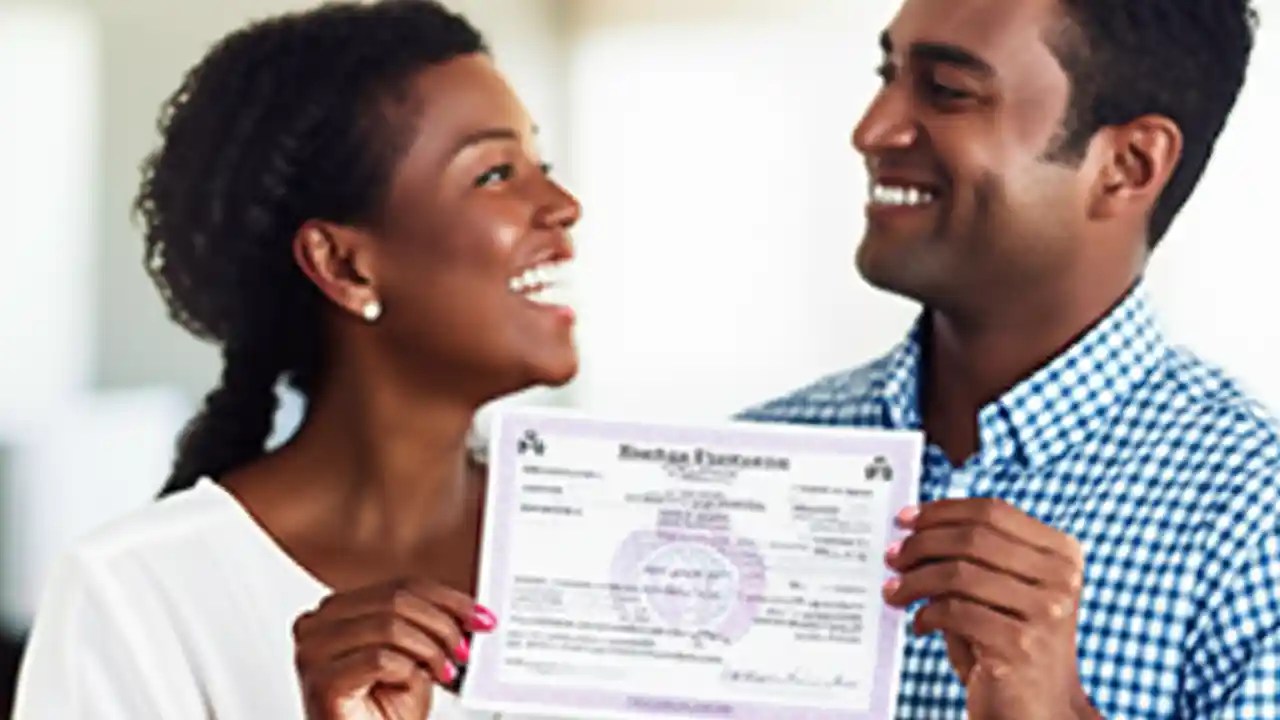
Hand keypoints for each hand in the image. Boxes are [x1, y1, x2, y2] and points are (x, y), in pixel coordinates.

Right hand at [294, 578, 497, 719]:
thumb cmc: (384, 713)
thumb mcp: (414, 656)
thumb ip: (428, 625)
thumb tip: (467, 609)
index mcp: (338, 610)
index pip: (398, 586)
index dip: (446, 598)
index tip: (479, 615)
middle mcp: (317, 625)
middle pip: (394, 600)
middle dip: (442, 624)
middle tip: (465, 648)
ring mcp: (313, 652)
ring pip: (388, 626)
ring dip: (430, 650)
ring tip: (445, 672)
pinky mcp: (322, 681)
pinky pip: (380, 659)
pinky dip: (408, 670)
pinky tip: (415, 683)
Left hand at [883, 499, 1099, 719]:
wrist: (1039, 711)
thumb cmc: (1010, 644)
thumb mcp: (1001, 591)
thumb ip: (973, 556)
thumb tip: (912, 527)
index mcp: (1061, 553)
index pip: (992, 511)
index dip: (942, 511)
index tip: (905, 519)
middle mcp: (1062, 578)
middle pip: (972, 538)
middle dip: (921, 543)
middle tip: (892, 556)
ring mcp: (1046, 612)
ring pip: (959, 574)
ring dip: (915, 580)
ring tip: (894, 591)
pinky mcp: (1021, 645)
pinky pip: (955, 612)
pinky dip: (927, 615)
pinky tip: (920, 624)